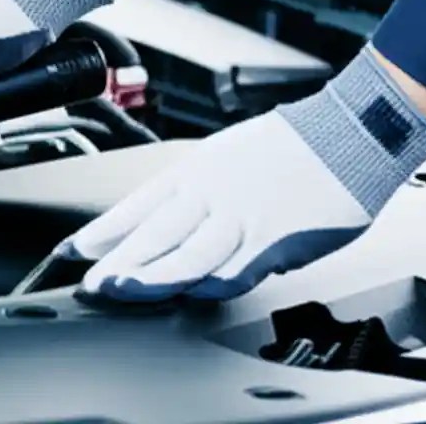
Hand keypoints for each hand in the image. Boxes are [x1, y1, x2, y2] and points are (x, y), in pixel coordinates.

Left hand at [59, 47, 425, 300]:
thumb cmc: (294, 145)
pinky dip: (210, 284)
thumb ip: (202, 196)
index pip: (138, 204)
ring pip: (186, 255)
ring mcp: (242, 216)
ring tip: (123, 290)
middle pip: (154, 232)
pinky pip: (234, 270)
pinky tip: (191, 293)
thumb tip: (177, 231)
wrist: (351, 132)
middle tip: (90, 281)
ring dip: (151, 277)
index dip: (103, 231)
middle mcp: (212, 191)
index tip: (74, 250)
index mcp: (197, 169)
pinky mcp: (274, 238)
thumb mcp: (229, 156)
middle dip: (116, 260)